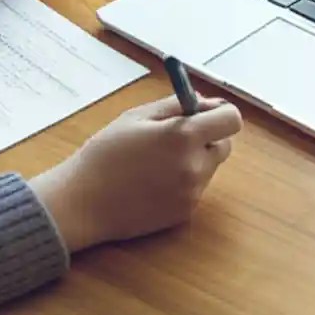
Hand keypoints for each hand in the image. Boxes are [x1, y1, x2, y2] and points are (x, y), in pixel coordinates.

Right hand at [29, 96, 242, 252]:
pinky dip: (182, 182)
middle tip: (175, 136)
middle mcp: (194, 166)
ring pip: (208, 168)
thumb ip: (176, 105)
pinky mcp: (184, 212)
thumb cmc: (105, 153)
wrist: (82, 202)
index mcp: (184, 136)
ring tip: (155, 162)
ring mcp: (192, 193)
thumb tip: (206, 102)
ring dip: (193, 160)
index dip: (220, 113)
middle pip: (224, 145)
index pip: (231, 120)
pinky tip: (151, 182)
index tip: (203, 113)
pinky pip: (195, 188)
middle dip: (207, 137)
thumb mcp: (137, 117)